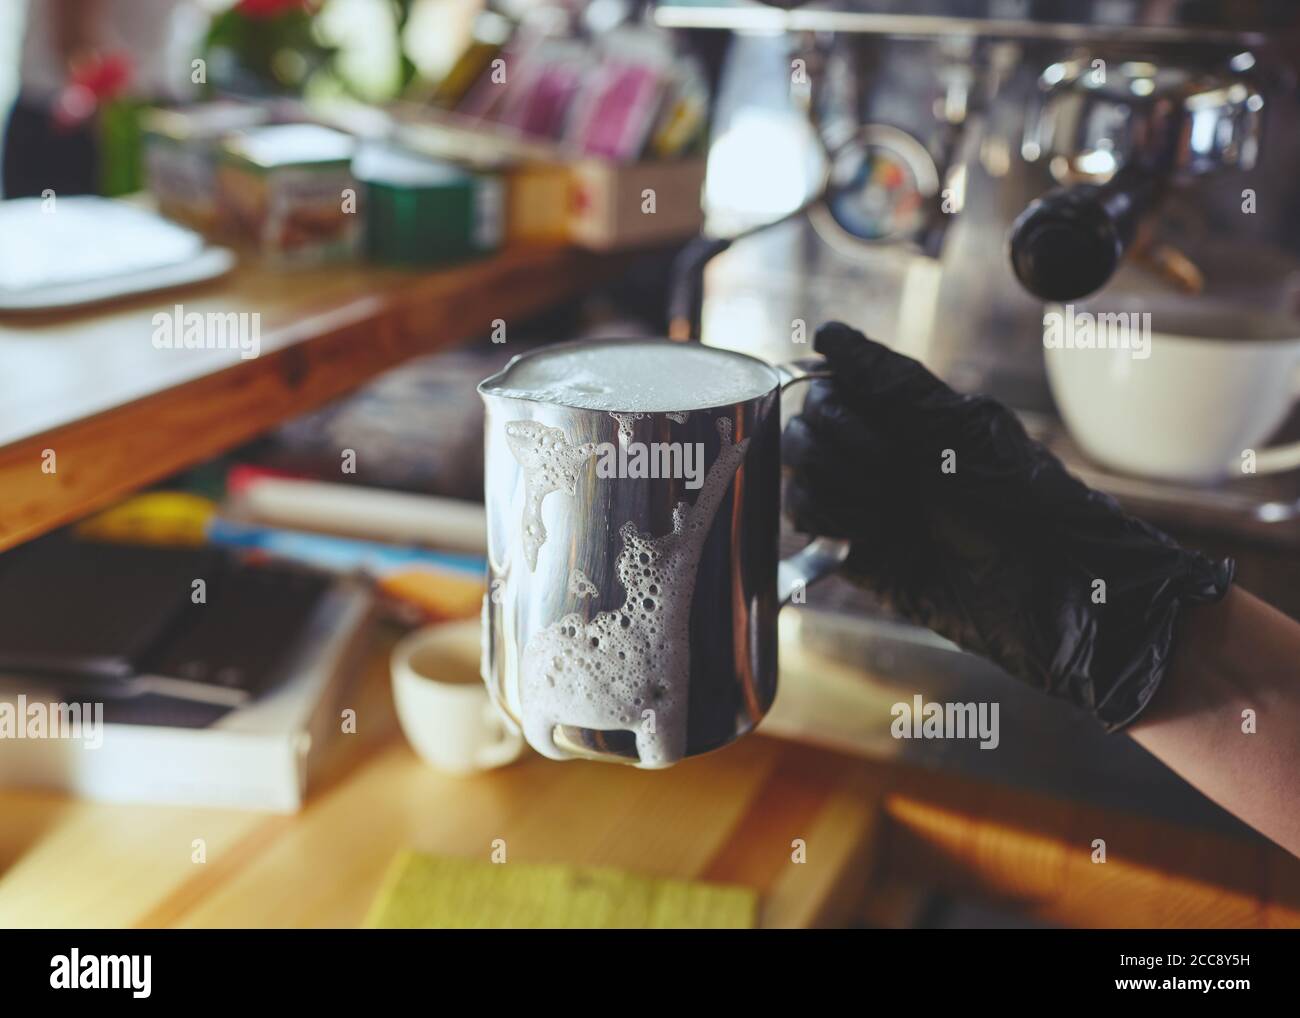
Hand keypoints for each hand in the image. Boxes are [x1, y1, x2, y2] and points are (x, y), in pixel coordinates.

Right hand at [782, 322, 1232, 730]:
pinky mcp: (860, 557)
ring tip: (891, 513)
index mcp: (910, 418)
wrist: (1059, 597)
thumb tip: (829, 335)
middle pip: (807, 430)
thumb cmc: (1028, 504)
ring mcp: (868, 506)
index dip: (835, 402)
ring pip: (802, 476)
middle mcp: (882, 456)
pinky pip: (808, 526)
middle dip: (839, 448)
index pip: (831, 387)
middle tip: (892, 473)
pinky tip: (871, 535)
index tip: (874, 427)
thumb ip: (893, 384)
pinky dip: (829, 523)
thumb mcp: (963, 430)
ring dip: (838, 489)